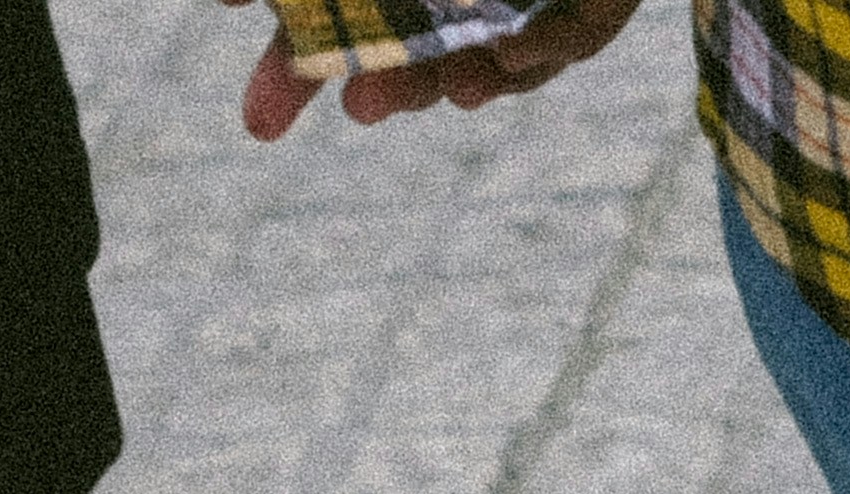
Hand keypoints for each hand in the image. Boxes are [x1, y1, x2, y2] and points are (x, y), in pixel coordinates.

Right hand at [230, 0, 646, 138]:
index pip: (336, 40)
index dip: (293, 78)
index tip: (258, 126)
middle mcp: (456, 9)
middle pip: (417, 70)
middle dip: (394, 92)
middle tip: (361, 107)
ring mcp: (524, 14)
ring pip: (494, 69)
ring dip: (468, 84)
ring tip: (452, 90)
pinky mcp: (592, 12)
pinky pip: (572, 38)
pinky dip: (544, 49)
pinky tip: (508, 51)